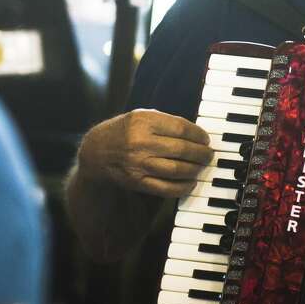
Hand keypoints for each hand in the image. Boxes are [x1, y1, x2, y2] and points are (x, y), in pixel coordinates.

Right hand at [77, 109, 212, 197]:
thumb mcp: (139, 116)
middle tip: (208, 154)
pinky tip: (190, 182)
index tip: (205, 139)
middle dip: (201, 153)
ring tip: (201, 167)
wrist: (96, 152)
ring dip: (195, 170)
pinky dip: (183, 187)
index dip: (198, 135)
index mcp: (142, 121)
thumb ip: (165, 122)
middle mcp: (140, 142)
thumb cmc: (122, 131)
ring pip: (178, 170)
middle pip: (182, 149)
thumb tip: (196, 133)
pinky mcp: (137, 181)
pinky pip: (167, 188)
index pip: (181, 128)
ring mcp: (138, 164)